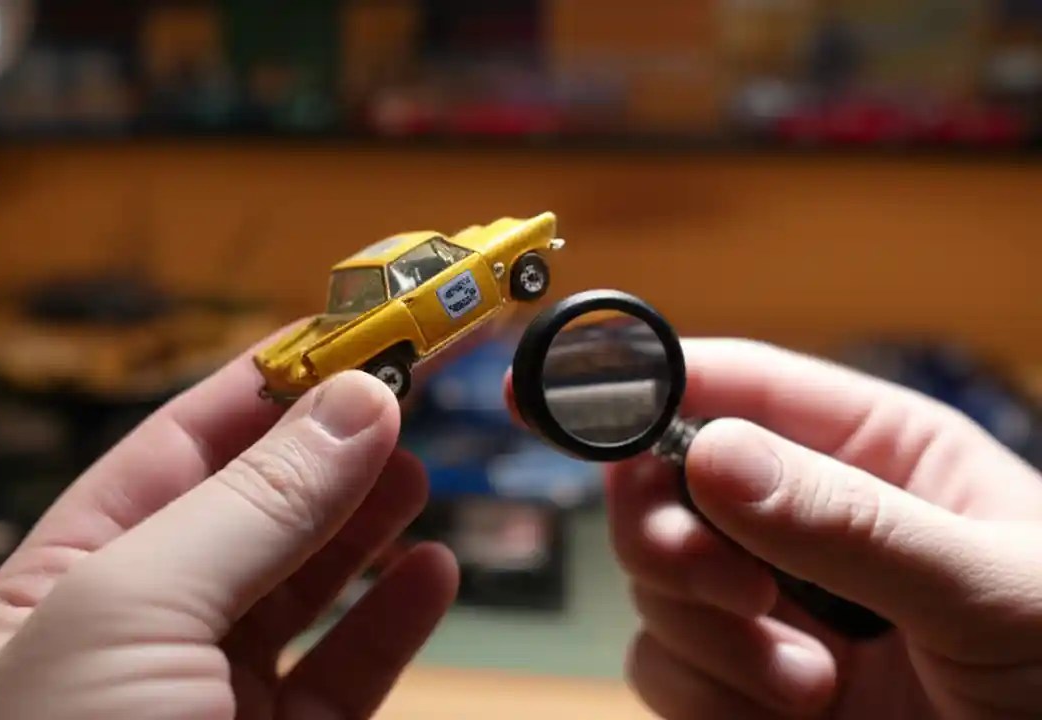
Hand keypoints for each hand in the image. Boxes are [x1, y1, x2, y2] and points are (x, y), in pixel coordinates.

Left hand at [0, 338, 457, 719]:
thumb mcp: (137, 614)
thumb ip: (251, 507)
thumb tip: (355, 402)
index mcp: (67, 580)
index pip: (178, 449)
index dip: (269, 384)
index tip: (355, 329)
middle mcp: (139, 633)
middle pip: (255, 508)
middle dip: (332, 444)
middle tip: (413, 387)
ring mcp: (214, 698)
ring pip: (309, 584)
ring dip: (369, 519)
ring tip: (420, 467)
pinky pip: (349, 667)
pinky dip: (397, 615)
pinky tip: (432, 570)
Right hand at [597, 340, 1041, 717]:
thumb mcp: (988, 588)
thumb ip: (851, 523)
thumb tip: (710, 455)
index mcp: (875, 451)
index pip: (736, 385)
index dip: (637, 381)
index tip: (550, 394)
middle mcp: (806, 517)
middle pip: (663, 484)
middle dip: (673, 538)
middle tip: (736, 589)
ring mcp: (771, 603)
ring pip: (653, 583)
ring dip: (714, 639)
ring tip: (813, 686)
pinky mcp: (744, 683)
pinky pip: (662, 668)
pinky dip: (710, 697)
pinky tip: (799, 713)